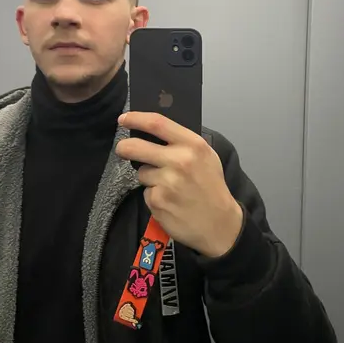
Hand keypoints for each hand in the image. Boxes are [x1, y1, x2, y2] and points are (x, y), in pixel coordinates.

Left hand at [116, 113, 242, 257]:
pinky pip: (146, 192)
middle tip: (123, 149)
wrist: (220, 224)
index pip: (157, 123)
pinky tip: (169, 201)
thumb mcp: (206, 156)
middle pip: (136, 147)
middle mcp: (179, 161)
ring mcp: (167, 182)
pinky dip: (154, 195)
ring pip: (142, 172)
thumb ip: (182, 142)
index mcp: (193, 145)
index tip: (124, 119)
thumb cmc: (211, 186)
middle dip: (124, 147)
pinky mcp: (158, 201)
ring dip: (149, 177)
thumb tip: (152, 130)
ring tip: (169, 186)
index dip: (136, 118)